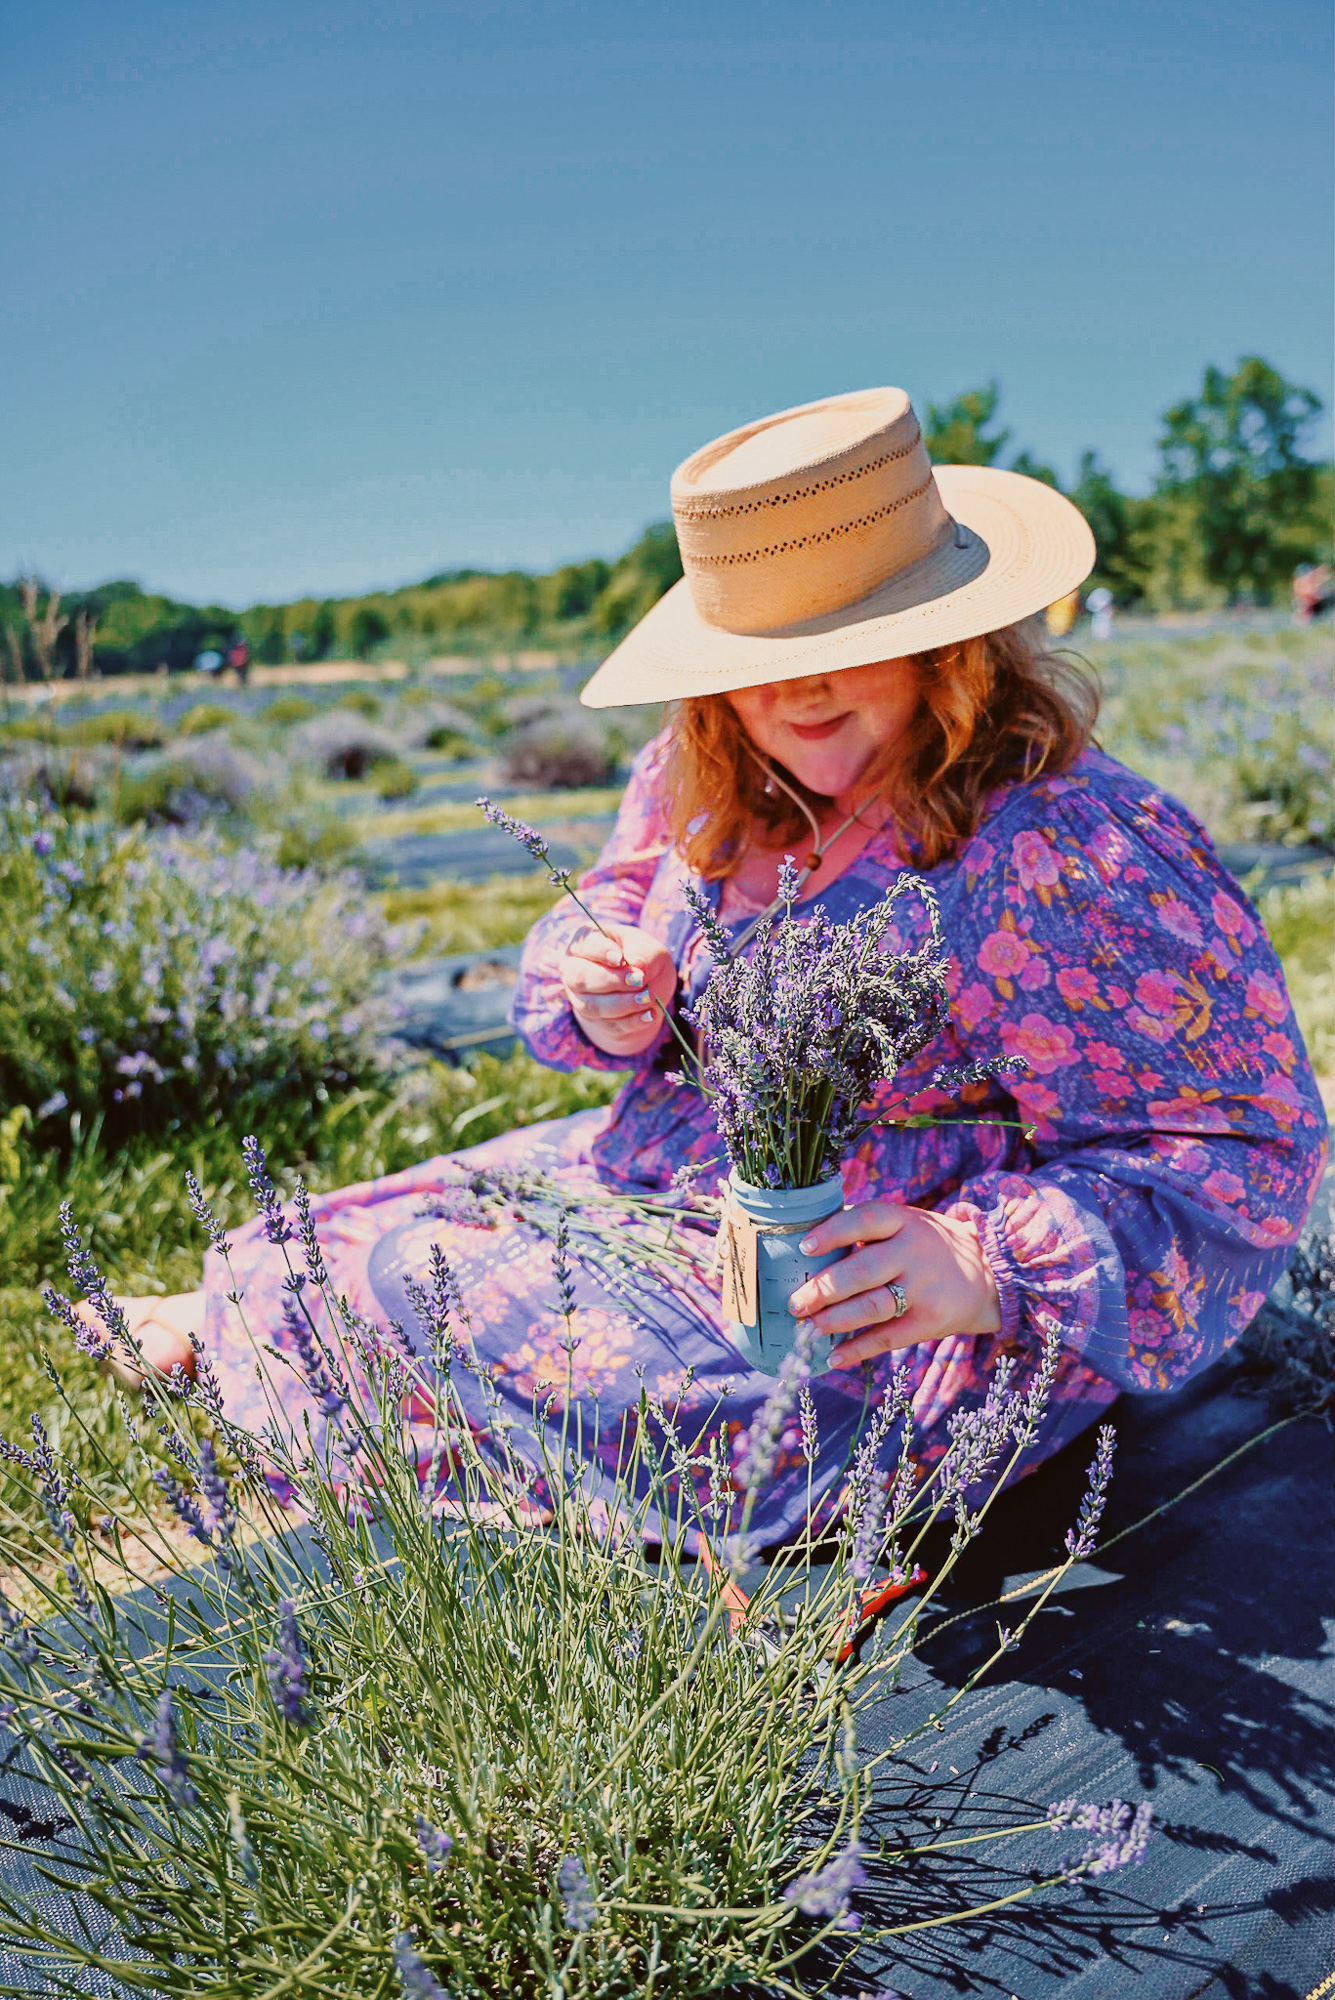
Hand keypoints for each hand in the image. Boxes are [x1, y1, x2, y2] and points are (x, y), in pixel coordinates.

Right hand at [559, 921, 676, 1057]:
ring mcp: (580, 998)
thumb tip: (637, 965)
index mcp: (585, 942)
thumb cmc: (643, 958)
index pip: (584, 944)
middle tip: (640, 980)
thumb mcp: (650, 948)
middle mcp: (574, 970)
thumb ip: (644, 953)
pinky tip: (650, 1014)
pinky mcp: (594, 1022)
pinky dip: (631, 1021)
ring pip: (592, 1005)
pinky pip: (608, 1025)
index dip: (600, 951)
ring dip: (622, 1003)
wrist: (648, 989)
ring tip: (648, 997)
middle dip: (611, 980)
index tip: (620, 958)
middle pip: (581, 977)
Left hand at [787, 1201, 1001, 1368]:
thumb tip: (802, 1241)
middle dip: (824, 1289)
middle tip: (795, 1303)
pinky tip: (833, 1356)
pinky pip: (889, 1338)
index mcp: (903, 1221)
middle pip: (864, 1271)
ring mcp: (925, 1288)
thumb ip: (862, 1228)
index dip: (834, 1232)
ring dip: (836, 1320)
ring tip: (809, 1327)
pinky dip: (858, 1350)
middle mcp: (915, 1252)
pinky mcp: (930, 1320)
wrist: (985, 1274)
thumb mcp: (904, 1223)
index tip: (805, 1248)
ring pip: (874, 1307)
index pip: (866, 1220)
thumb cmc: (924, 1245)